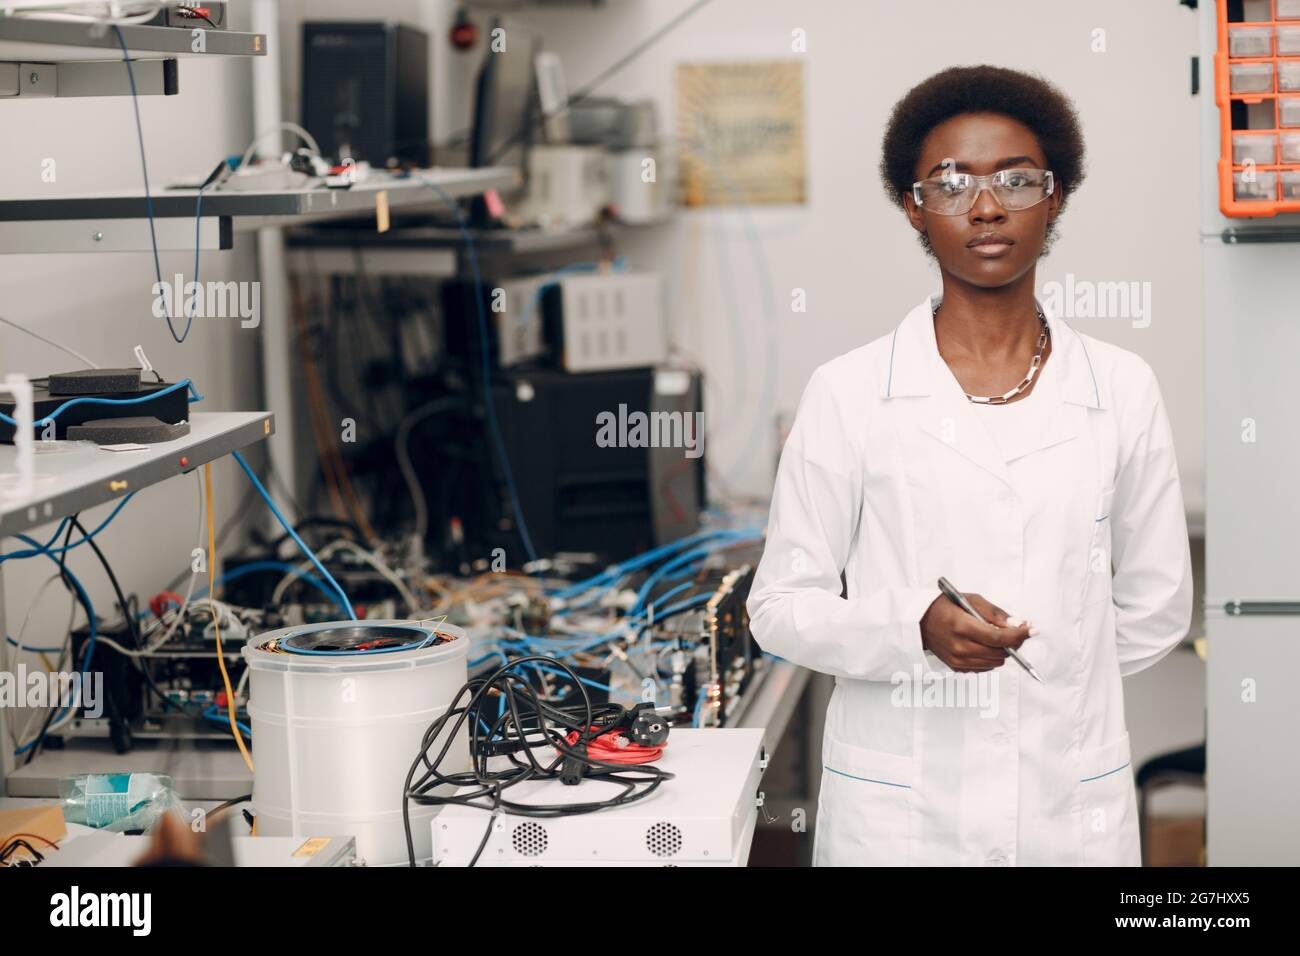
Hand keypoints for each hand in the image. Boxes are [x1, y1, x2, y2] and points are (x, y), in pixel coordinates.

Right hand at [920, 592, 1036, 671]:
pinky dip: (991, 658)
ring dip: (1002, 651)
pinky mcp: (957, 667)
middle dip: (1013, 642)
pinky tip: (983, 645)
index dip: (1019, 635)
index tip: (1032, 630)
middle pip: (1000, 653)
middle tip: (1016, 631)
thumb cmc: (945, 607)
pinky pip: (986, 668)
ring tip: (995, 637)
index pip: (998, 638)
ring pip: (996, 662)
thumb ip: (995, 613)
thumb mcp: (970, 600)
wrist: (920, 621)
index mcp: (962, 627)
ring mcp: (958, 660)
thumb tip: (1018, 625)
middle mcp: (959, 647)